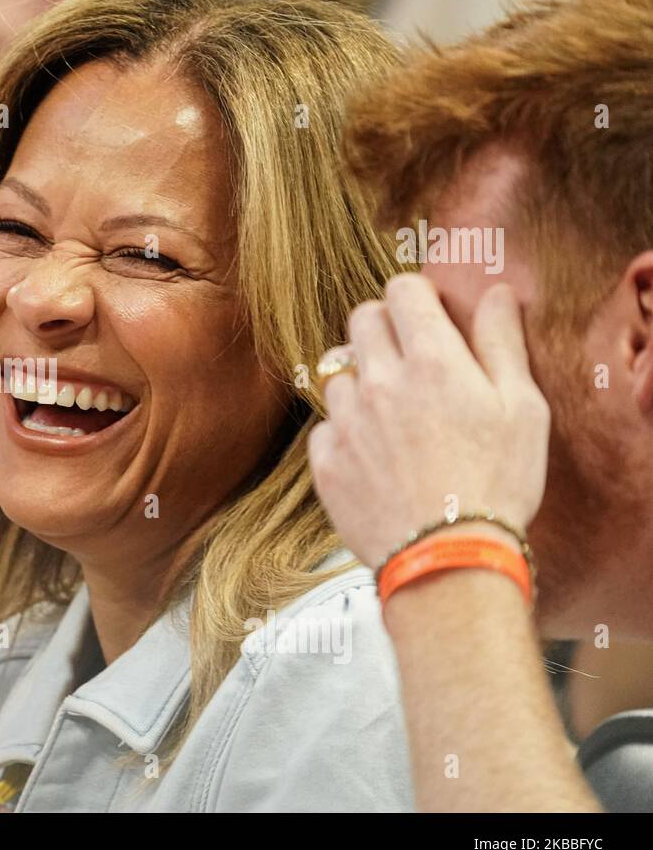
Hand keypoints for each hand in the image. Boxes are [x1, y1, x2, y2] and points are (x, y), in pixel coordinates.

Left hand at [308, 275, 549, 568]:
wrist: (449, 559)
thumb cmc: (497, 484)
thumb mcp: (523, 409)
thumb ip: (502, 343)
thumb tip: (494, 294)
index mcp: (432, 361)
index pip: (402, 290)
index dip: (416, 297)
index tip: (428, 315)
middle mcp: (379, 383)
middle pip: (362, 320)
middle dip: (385, 327)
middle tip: (411, 359)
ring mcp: (346, 422)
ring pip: (339, 373)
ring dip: (362, 381)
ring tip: (394, 417)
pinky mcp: (325, 461)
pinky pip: (325, 426)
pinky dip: (344, 432)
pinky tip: (374, 455)